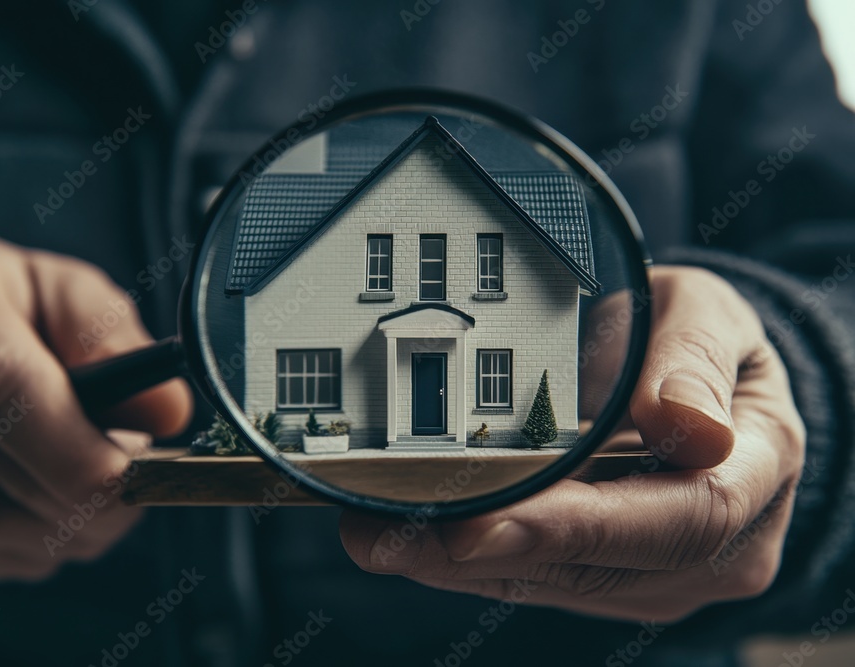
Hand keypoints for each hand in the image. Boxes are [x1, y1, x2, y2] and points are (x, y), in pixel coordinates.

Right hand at [0, 233, 190, 579]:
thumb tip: (164, 410)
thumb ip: (108, 335)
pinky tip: (28, 501)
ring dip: (51, 527)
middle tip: (125, 472)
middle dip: (79, 497)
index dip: (71, 449)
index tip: (133, 471)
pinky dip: (8, 544)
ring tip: (80, 480)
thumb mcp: (52, 286)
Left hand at [340, 266, 805, 621]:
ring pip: (551, 579)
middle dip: (487, 551)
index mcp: (753, 473)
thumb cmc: (698, 342)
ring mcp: (655, 571)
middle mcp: (712, 547)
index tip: (485, 523)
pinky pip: (530, 574)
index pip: (679, 515)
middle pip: (597, 563)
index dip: (579, 523)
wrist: (692, 383)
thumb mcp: (708, 315)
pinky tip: (399, 542)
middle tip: (393, 537)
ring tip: (373, 538)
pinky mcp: (603, 576)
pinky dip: (460, 560)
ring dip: (455, 564)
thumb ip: (694, 357)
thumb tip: (679, 419)